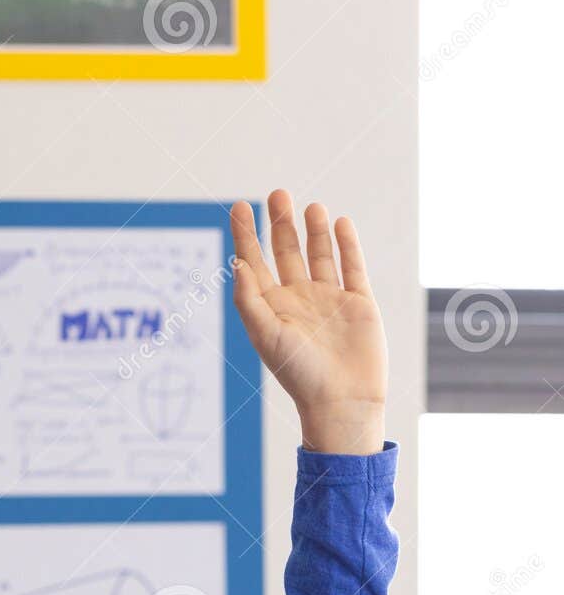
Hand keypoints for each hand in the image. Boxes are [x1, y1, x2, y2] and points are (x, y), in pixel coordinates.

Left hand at [230, 189, 386, 454]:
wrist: (342, 400)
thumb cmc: (299, 374)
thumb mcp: (266, 336)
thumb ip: (249, 300)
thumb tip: (237, 263)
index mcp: (272, 308)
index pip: (254, 263)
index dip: (246, 236)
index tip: (239, 206)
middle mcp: (298, 300)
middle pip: (286, 252)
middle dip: (281, 223)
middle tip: (277, 194)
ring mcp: (329, 300)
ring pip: (319, 255)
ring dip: (314, 230)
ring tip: (310, 206)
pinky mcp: (357, 303)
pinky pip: (352, 266)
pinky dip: (346, 244)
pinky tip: (339, 223)